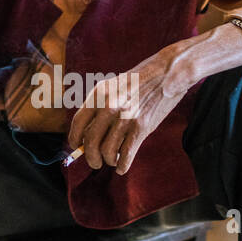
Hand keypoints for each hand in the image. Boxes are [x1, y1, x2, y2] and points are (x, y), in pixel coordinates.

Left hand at [67, 48, 186, 174]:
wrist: (167, 73)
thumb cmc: (140, 81)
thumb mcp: (114, 86)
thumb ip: (100, 106)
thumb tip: (88, 134)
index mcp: (99, 95)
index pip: (78, 123)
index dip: (74, 139)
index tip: (76, 146)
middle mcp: (109, 107)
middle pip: (90, 141)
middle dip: (90, 157)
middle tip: (95, 162)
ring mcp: (125, 118)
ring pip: (107, 151)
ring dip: (108, 161)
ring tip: (112, 161)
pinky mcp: (141, 127)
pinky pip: (126, 154)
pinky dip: (122, 166)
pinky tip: (122, 167)